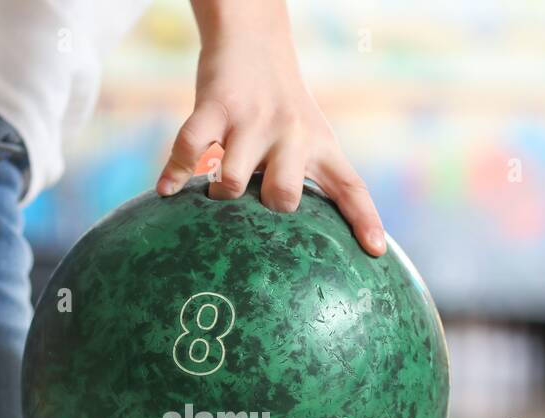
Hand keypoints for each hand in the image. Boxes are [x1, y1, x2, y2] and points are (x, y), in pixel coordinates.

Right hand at [157, 0, 385, 255]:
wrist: (254, 40)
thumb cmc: (281, 108)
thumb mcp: (310, 137)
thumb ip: (306, 180)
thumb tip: (288, 239)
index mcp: (320, 146)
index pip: (351, 188)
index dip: (365, 221)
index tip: (376, 252)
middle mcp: (292, 134)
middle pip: (282, 197)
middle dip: (265, 209)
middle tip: (255, 200)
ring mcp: (253, 120)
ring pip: (232, 181)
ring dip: (220, 194)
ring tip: (217, 189)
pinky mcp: (216, 105)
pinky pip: (189, 148)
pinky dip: (176, 173)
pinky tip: (168, 189)